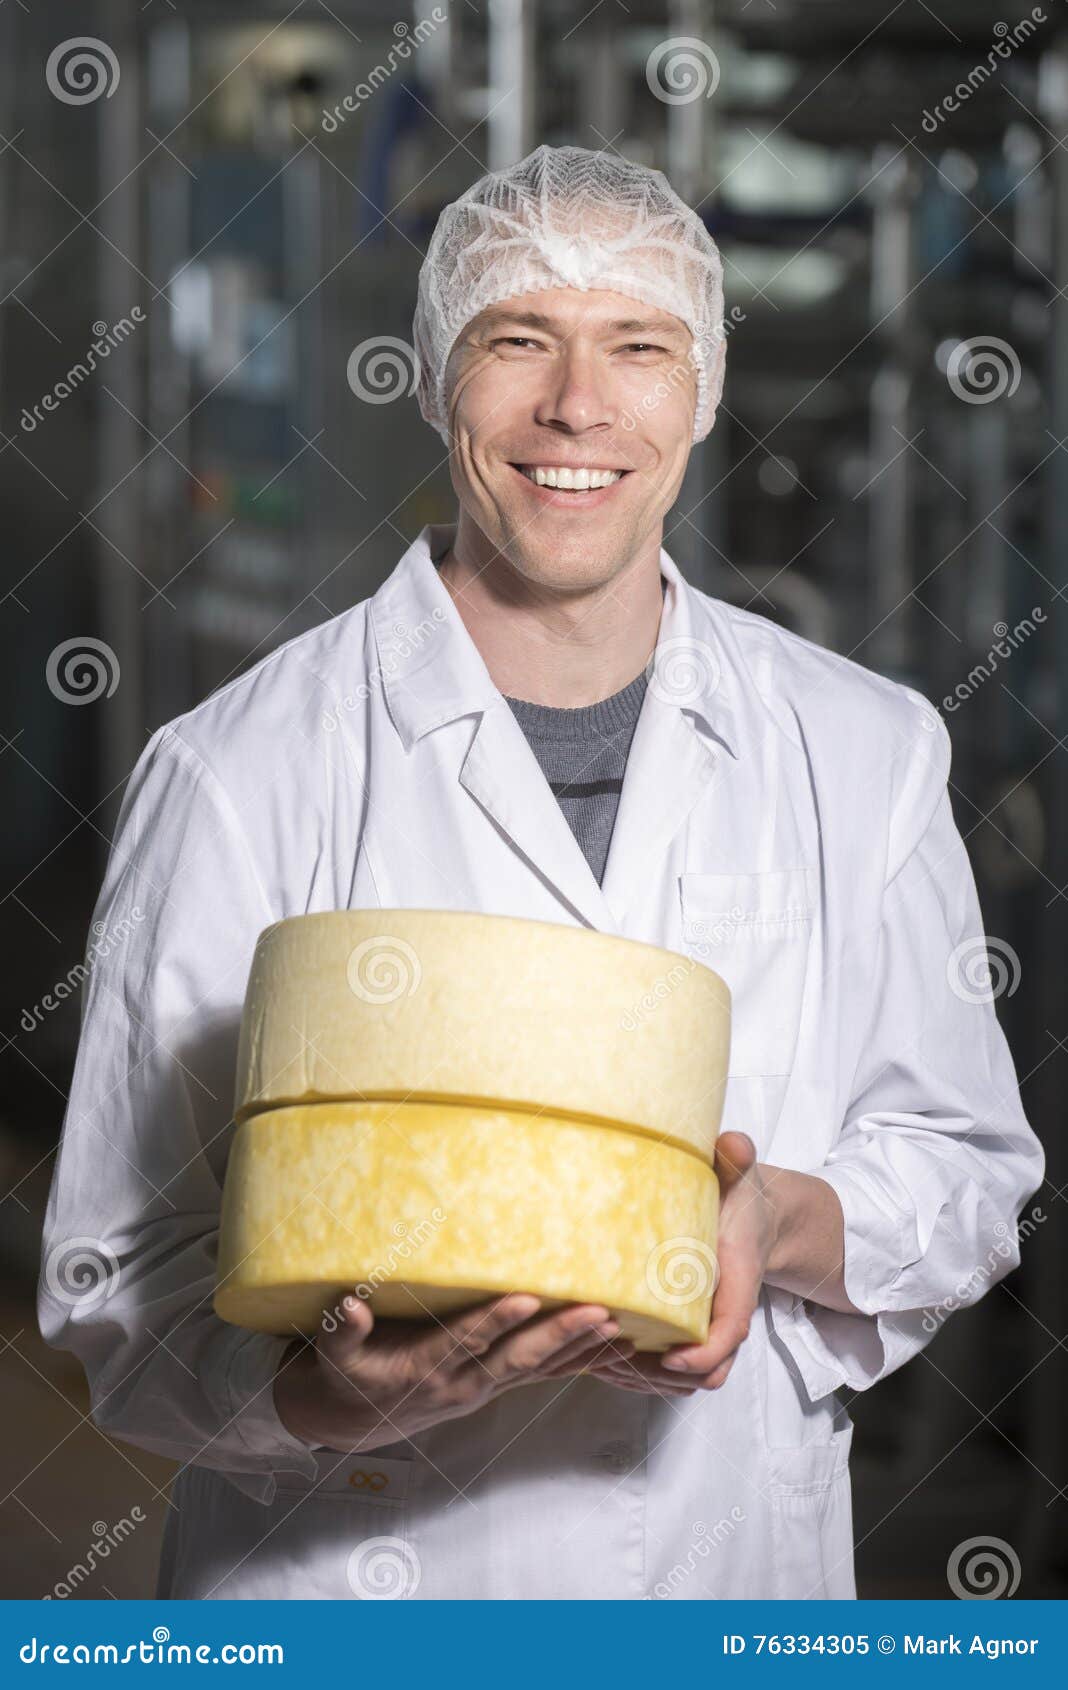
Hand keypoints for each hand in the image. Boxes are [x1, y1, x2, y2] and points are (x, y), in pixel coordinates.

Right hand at [273, 1293, 635, 1452]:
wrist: (355, 1420)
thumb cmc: (345, 1376)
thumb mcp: (333, 1356)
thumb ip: (342, 1330)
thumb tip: (349, 1305)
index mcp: (425, 1370)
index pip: (466, 1342)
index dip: (495, 1321)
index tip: (526, 1298)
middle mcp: (461, 1383)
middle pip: (517, 1358)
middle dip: (560, 1335)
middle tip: (599, 1311)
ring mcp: (481, 1388)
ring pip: (537, 1368)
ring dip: (577, 1348)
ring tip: (615, 1323)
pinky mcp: (492, 1386)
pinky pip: (540, 1374)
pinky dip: (573, 1360)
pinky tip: (605, 1344)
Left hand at [581, 1130, 776, 1397]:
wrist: (754, 1216)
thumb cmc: (739, 1196)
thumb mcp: (738, 1174)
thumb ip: (736, 1159)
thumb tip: (734, 1143)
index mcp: (740, 1279)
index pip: (731, 1331)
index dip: (703, 1352)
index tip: (671, 1357)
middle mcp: (727, 1312)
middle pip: (706, 1371)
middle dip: (663, 1377)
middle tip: (612, 1362)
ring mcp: (709, 1328)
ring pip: (688, 1380)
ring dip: (648, 1381)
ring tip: (599, 1364)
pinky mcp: (690, 1332)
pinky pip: (675, 1372)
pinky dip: (644, 1376)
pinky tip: (603, 1360)